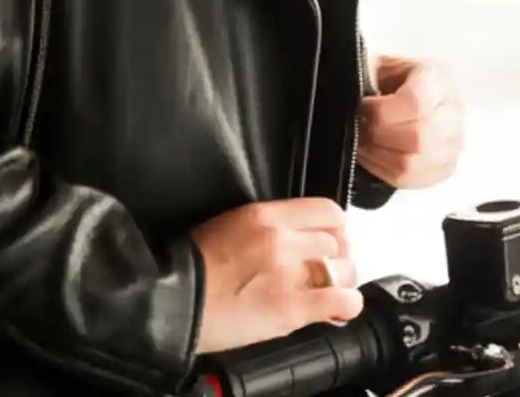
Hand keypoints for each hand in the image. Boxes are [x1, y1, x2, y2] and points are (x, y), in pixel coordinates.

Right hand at [190, 198, 362, 353]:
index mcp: (264, 216)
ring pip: (346, 270)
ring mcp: (290, 275)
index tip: (330, 237)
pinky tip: (337, 310)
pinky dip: (347, 306)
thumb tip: (295, 235)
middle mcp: (282, 241)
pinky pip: (344, 302)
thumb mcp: (229, 225)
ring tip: (330, 290)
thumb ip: (267, 226)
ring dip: (341, 281)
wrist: (173, 303)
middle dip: (335, 256)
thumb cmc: (191, 267)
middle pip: (337, 241)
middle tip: (325, 269)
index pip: (328, 211)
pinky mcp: (293, 310)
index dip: (334, 227)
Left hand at [357, 56, 463, 189]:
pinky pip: (411, 179)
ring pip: (413, 163)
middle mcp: (453, 111)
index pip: (417, 102)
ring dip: (378, 155)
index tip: (362, 108)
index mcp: (438, 78)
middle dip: (378, 135)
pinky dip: (383, 170)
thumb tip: (350, 93)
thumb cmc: (390, 80)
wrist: (402, 95)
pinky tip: (372, 156)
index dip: (383, 111)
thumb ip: (366, 75)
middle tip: (358, 128)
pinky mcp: (444, 167)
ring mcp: (453, 143)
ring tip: (362, 142)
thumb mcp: (378, 65)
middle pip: (418, 137)